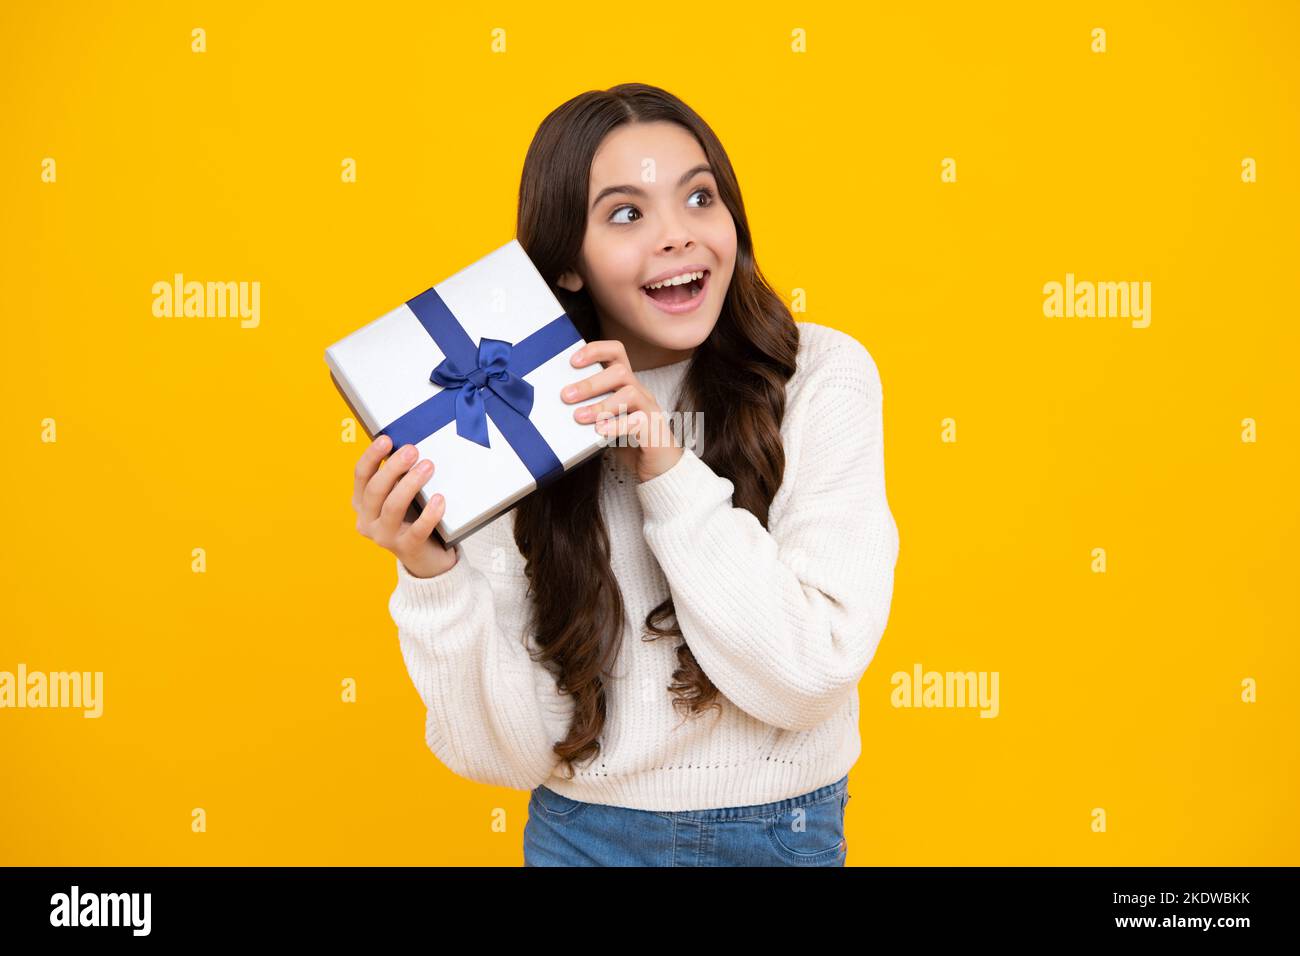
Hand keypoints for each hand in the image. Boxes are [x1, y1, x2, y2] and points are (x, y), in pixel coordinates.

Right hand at [352, 434, 458, 578]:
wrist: (426, 558)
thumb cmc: (412, 519)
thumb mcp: (399, 496)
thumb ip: (397, 477)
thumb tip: (407, 447)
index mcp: (362, 504)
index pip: (361, 476)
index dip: (372, 456)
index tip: (387, 440)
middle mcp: (367, 521)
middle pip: (375, 490)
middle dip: (394, 467)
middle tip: (413, 451)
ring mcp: (385, 537)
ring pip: (392, 508)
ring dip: (410, 484)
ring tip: (428, 467)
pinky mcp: (406, 549)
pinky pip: (418, 530)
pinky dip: (429, 514)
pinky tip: (440, 500)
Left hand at [561, 340, 683, 482]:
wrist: (660, 468)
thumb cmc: (630, 443)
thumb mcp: (605, 422)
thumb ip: (590, 412)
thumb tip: (559, 409)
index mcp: (627, 385)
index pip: (617, 353)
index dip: (595, 351)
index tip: (572, 361)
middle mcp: (640, 392)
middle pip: (620, 371)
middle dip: (590, 383)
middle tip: (566, 396)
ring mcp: (649, 409)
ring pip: (629, 392)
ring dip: (601, 404)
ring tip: (580, 417)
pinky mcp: (654, 429)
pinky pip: (637, 421)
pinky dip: (616, 425)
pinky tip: (600, 432)